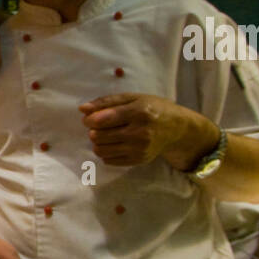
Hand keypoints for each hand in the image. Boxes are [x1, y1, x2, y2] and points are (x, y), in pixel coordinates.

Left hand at [79, 93, 213, 169]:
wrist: (176, 128)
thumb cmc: (152, 109)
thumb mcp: (133, 98)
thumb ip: (107, 102)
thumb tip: (82, 109)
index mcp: (139, 112)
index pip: (103, 120)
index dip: (90, 120)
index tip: (89, 118)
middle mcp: (140, 133)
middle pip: (98, 136)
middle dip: (93, 131)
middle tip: (99, 126)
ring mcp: (139, 149)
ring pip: (101, 150)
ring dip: (98, 142)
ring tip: (106, 135)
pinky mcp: (138, 160)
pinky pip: (108, 160)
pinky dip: (106, 152)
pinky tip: (115, 144)